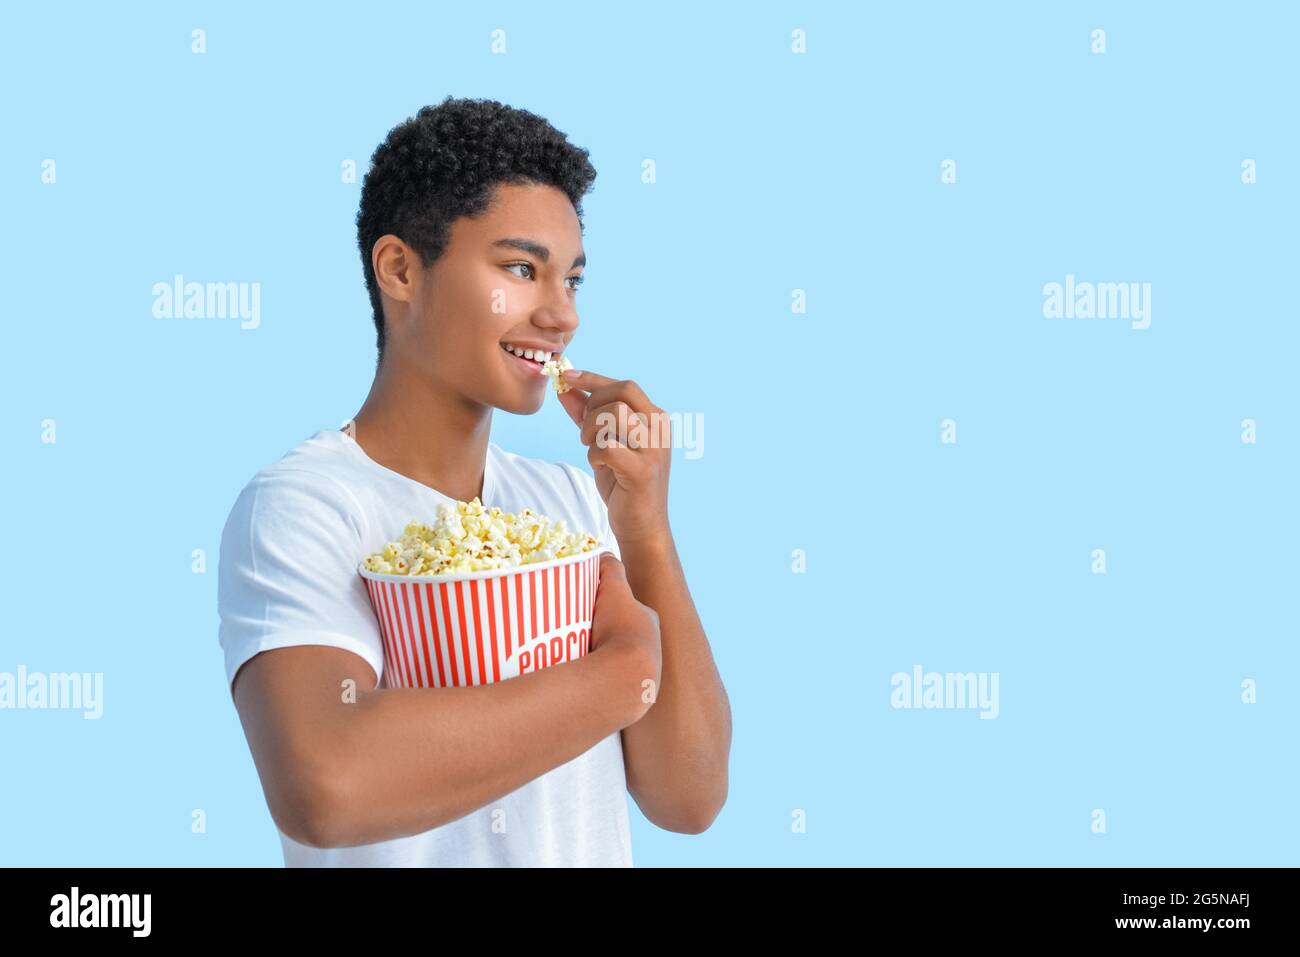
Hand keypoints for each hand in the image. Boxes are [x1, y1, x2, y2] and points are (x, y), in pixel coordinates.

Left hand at [556, 368, 671, 546]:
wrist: (642, 527)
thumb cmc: (623, 485)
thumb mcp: (603, 444)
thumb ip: (587, 416)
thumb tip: (566, 388)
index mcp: (655, 418)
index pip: (625, 385)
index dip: (593, 378)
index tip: (566, 375)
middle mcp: (660, 429)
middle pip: (622, 391)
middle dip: (593, 406)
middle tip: (585, 432)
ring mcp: (654, 449)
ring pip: (615, 413)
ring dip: (592, 429)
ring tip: (591, 448)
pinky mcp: (642, 470)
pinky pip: (607, 446)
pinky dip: (595, 455)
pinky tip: (601, 467)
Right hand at [588, 552, 661, 718]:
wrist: (625, 680)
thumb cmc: (621, 631)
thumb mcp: (615, 590)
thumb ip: (611, 569)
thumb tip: (603, 554)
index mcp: (649, 622)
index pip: (630, 608)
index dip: (610, 605)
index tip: (590, 609)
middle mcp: (652, 649)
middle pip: (623, 636)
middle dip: (603, 634)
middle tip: (576, 633)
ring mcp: (643, 676)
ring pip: (616, 662)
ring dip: (599, 660)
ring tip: (573, 658)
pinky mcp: (630, 698)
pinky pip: (608, 685)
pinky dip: (595, 681)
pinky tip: (579, 681)